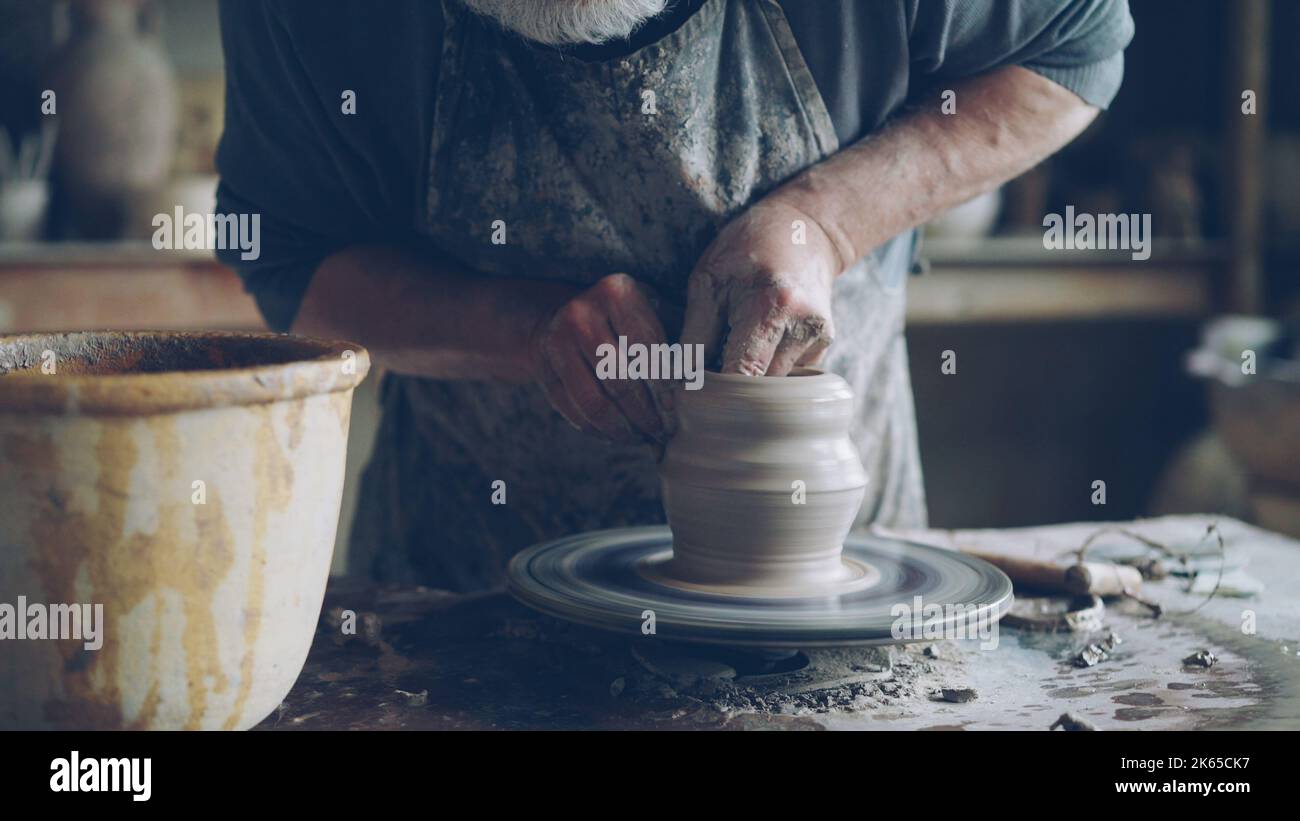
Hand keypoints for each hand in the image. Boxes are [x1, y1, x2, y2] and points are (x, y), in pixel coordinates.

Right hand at [529, 272, 672, 442]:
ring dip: (622, 429)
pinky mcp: (543, 369)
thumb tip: (696, 383)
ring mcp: (557, 343)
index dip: (663, 384)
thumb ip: (675, 336)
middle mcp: (581, 315)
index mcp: (615, 293)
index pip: (646, 348)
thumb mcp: (649, 309)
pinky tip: (618, 435)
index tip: (674, 409)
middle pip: (619, 379)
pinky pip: (573, 410)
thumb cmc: (621, 316)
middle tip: (662, 432)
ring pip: (594, 401)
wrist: (560, 313)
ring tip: (641, 438)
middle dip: (644, 413)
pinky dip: (598, 430)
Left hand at [682, 198, 839, 375]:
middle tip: (712, 365)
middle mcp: (802, 324)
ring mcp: (819, 336)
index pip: (743, 372)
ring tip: (738, 342)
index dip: (718, 391)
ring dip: (753, 374)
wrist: (803, 230)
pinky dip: (770, 365)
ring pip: (777, 382)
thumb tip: (682, 382)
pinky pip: (791, 372)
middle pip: (762, 385)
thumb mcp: (707, 282)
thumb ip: (694, 336)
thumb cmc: (745, 251)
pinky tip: (763, 337)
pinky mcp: (825, 343)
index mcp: (769, 305)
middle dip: (734, 385)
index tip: (698, 392)